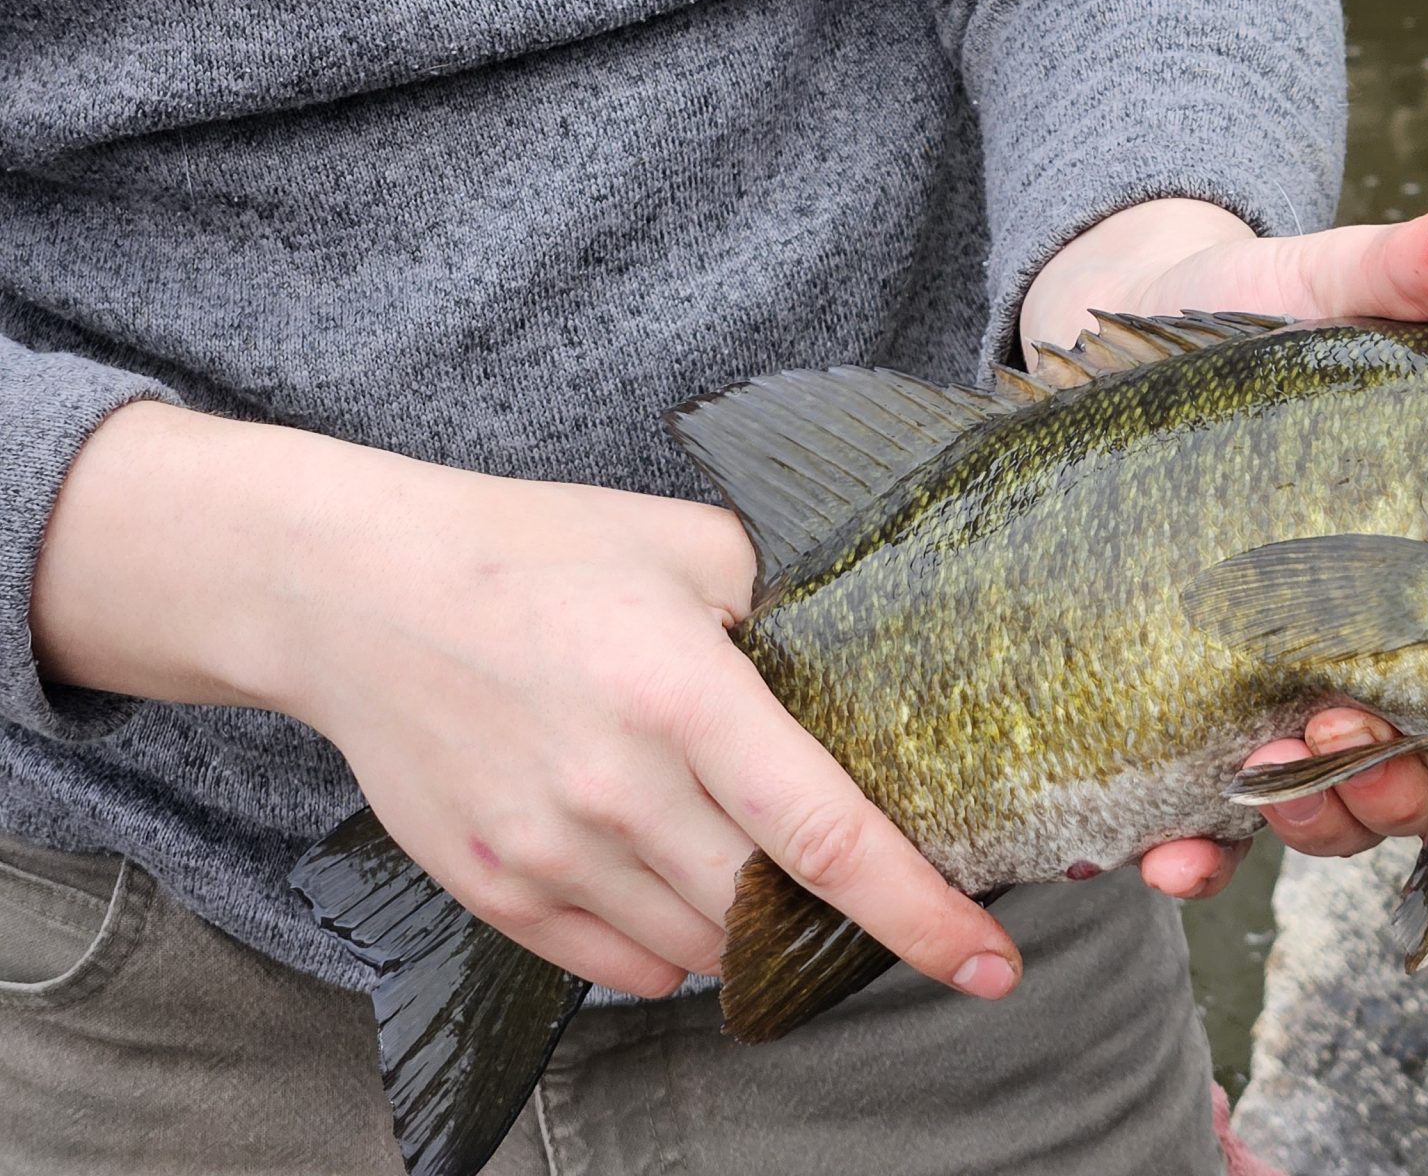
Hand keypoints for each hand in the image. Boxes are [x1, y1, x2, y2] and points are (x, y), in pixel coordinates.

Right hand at [35, 405, 1019, 1001]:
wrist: (355, 593)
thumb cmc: (536, 552)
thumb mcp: (690, 542)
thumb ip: (793, 604)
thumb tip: (889, 663)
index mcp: (682, 693)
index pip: (825, 834)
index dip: (919, 912)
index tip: (989, 961)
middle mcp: (616, 787)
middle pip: (769, 908)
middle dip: (837, 912)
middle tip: (865, 876)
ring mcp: (546, 850)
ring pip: (701, 949)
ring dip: (753, 927)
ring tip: (755, 856)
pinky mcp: (492, 889)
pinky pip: (621, 968)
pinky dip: (672, 948)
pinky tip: (677, 879)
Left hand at [1021, 178, 1427, 900]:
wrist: (1127, 325)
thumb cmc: (1269, 310)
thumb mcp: (1339, 284)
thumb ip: (1422, 266)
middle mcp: (1397, 638)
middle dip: (1412, 788)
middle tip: (1369, 761)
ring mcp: (1298, 683)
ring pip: (1335, 803)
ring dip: (1311, 823)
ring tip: (1256, 793)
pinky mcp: (1194, 708)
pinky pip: (1211, 814)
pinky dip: (1195, 847)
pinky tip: (1164, 845)